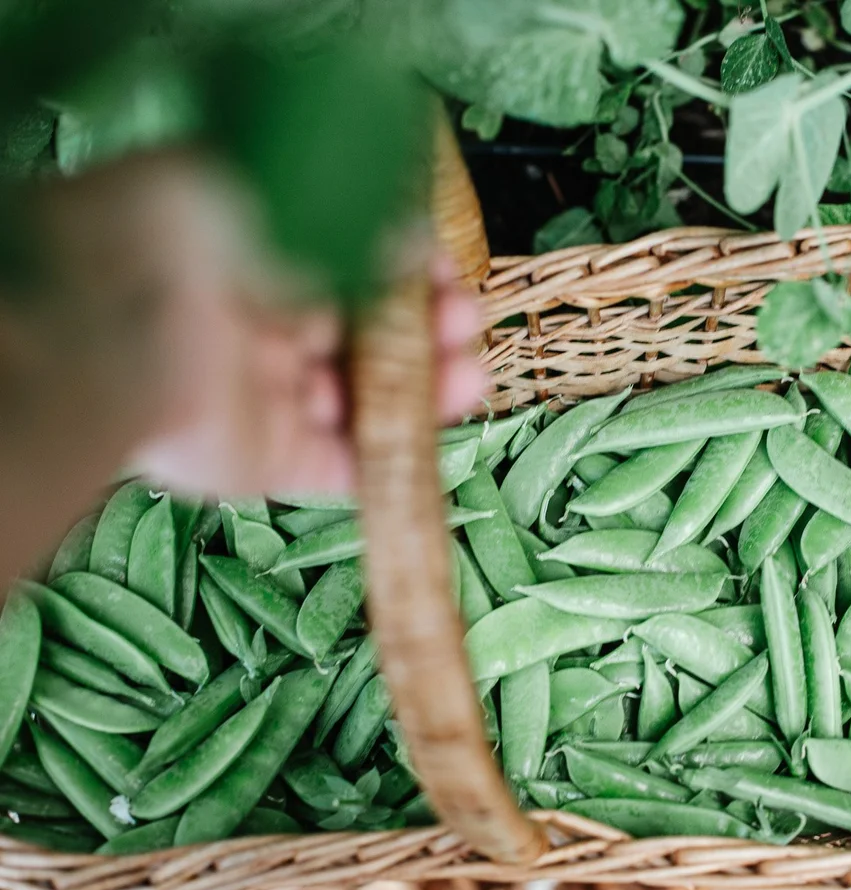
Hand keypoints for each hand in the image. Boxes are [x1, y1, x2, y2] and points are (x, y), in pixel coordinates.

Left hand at [101, 157, 490, 496]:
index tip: (450, 274)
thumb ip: (349, 214)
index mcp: (261, 258)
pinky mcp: (266, 459)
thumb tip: (412, 236)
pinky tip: (430, 435)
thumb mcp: (275, 190)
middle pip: (371, 339)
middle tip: (463, 324)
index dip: (413, 275)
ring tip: (466, 379)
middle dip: (431, 332)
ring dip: (426, 391)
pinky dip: (390, 460)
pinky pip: (341, 468)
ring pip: (368, 402)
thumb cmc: (180, 229)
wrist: (113, 315)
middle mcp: (264, 327)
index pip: (357, 270)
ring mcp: (267, 397)